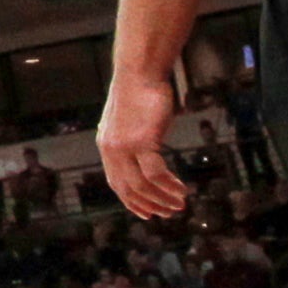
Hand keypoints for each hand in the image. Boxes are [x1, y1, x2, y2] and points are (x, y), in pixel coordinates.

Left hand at [98, 66, 190, 221]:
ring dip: (163, 199)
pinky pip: (156, 174)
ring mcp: (125, 147)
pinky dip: (169, 186)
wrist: (139, 73)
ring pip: (143, 185)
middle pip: (128, 189)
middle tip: (169, 213)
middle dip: (150, 205)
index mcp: (106, 147)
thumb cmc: (138, 95)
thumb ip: (130, 140)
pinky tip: (182, 189)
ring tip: (180, 204)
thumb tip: (141, 153)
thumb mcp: (128, 122)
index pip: (116, 183)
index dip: (132, 202)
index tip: (148, 213)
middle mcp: (111, 150)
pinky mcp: (142, 141)